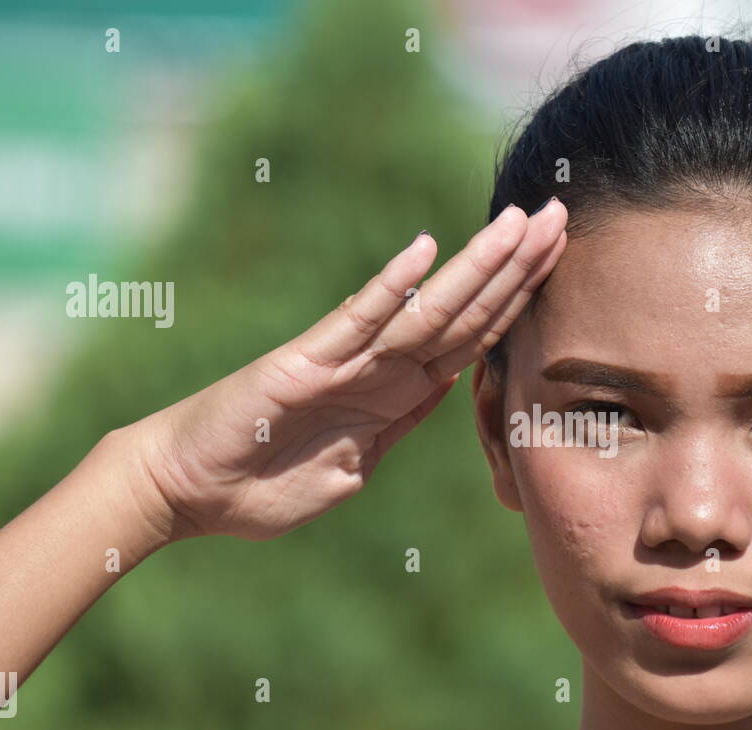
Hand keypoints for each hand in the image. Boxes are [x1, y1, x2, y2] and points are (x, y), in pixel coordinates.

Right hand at [122, 200, 566, 541]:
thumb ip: (399, 428)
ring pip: (426, 309)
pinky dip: (390, 288)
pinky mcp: (303, 364)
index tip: (559, 262)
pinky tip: (425, 252)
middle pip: (464, 312)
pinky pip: (355, 323)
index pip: (474, 339)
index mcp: (397, 395)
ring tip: (519, 223)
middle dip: (516, 268)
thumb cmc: (264, 487)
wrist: (189, 492)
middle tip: (562, 216)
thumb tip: (446, 392)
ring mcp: (345, 361)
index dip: (519, 301)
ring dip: (475, 267)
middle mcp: (379, 368)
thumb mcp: (354, 471)